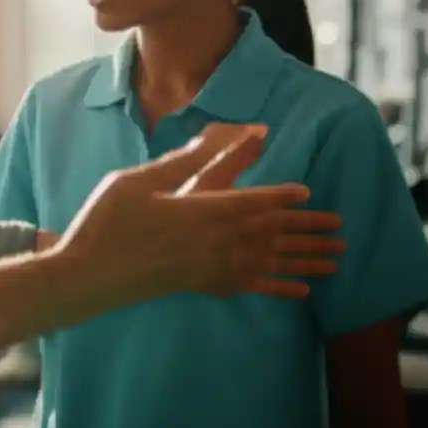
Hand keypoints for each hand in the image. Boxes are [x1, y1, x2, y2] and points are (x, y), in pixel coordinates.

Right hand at [52, 123, 342, 303]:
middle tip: (341, 228)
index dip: (284, 197)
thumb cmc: (107, 222)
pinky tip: (301, 293)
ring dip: (306, 259)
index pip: (256, 202)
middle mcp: (216, 242)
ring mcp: (210, 268)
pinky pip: (250, 287)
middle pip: (272, 232)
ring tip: (337, 259)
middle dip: (308, 229)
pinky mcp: (200, 285)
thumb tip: (228, 134)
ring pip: (270, 261)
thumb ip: (187, 160)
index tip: (308, 193)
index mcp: (203, 210)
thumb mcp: (141, 179)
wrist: (86, 275)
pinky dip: (278, 288)